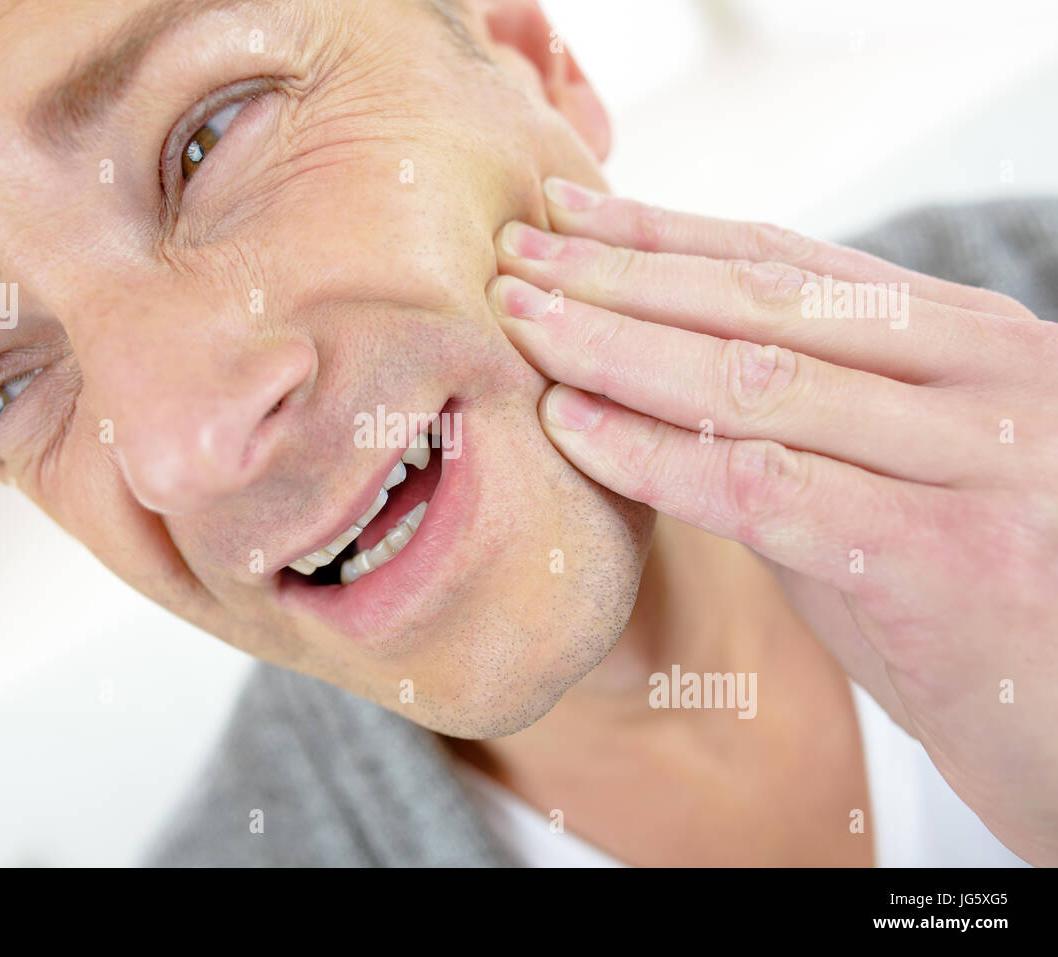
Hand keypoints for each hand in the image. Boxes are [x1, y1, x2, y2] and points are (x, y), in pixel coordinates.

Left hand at [490, 178, 1057, 863]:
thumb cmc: (984, 612)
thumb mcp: (897, 486)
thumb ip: (799, 429)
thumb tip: (652, 380)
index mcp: (967, 343)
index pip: (788, 262)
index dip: (663, 233)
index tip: (562, 212)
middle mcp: (981, 377)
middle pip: (761, 303)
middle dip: (620, 276)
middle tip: (512, 254)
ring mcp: (972, 460)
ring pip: (756, 380)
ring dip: (619, 347)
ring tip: (521, 322)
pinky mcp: (945, 556)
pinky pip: (767, 487)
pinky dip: (658, 454)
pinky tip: (575, 427)